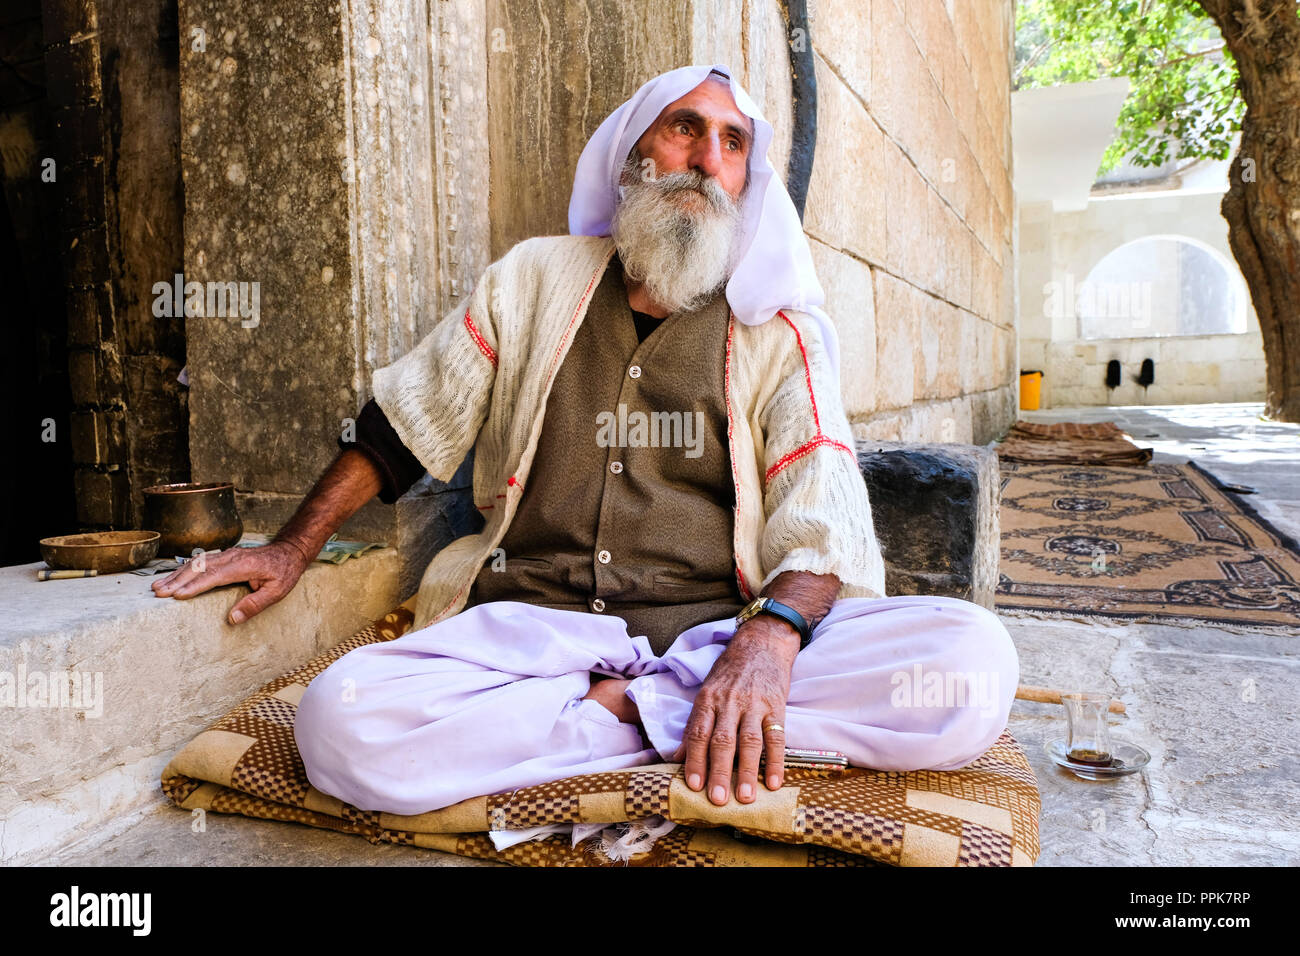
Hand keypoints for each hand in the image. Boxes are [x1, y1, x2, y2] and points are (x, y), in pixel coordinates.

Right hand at [151, 539, 312, 623]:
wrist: (289, 551)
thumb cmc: (284, 572)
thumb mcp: (277, 591)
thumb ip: (255, 605)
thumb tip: (232, 619)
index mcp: (243, 566)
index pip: (214, 576)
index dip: (194, 586)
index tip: (177, 595)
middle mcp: (231, 557)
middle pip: (199, 568)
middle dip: (177, 580)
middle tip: (158, 593)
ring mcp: (226, 554)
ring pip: (196, 563)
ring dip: (176, 574)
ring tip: (157, 586)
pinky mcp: (224, 555)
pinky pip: (200, 561)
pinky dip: (184, 569)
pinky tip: (172, 577)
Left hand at [677, 616, 799, 805]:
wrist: (762, 643)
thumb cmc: (730, 671)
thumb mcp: (707, 691)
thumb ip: (695, 723)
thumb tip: (676, 757)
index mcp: (708, 699)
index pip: (698, 733)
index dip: (695, 760)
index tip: (694, 786)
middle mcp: (729, 703)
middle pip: (722, 741)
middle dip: (719, 772)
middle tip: (717, 800)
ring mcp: (754, 705)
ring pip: (749, 742)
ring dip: (747, 772)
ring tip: (746, 797)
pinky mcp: (776, 706)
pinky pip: (776, 737)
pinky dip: (775, 761)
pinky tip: (774, 782)